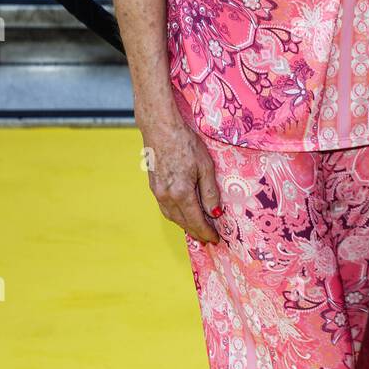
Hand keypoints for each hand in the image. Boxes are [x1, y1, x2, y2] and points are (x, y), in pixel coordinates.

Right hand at [140, 116, 220, 242]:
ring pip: (172, 217)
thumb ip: (210, 192)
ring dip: (185, 225)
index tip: (215, 239)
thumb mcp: (205, 166)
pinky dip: (176, 215)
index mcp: (181, 193)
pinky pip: (165, 208)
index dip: (206, 232)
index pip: (196, 221)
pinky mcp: (153, 186)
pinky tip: (183, 213)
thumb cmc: (185, 143)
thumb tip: (215, 213)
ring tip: (197, 229)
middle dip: (196, 232)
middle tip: (207, 238)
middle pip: (182, 222)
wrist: (161, 129)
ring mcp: (157, 192)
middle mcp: (166, 196)